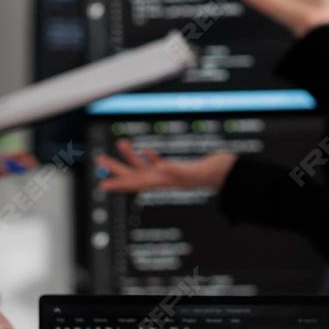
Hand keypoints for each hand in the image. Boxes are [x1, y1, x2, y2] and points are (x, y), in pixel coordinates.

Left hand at [95, 144, 234, 193]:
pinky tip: (146, 150)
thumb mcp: (192, 171)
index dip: (118, 183)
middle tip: (100, 160)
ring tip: (121, 143)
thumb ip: (175, 170)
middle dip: (117, 168)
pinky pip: (159, 164)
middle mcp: (163, 179)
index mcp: (163, 182)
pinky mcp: (177, 168)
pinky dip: (150, 157)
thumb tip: (159, 166)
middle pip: (135, 175)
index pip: (136, 183)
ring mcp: (170, 174)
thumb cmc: (211, 173)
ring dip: (131, 157)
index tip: (102, 184)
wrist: (227, 174)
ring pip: (145, 167)